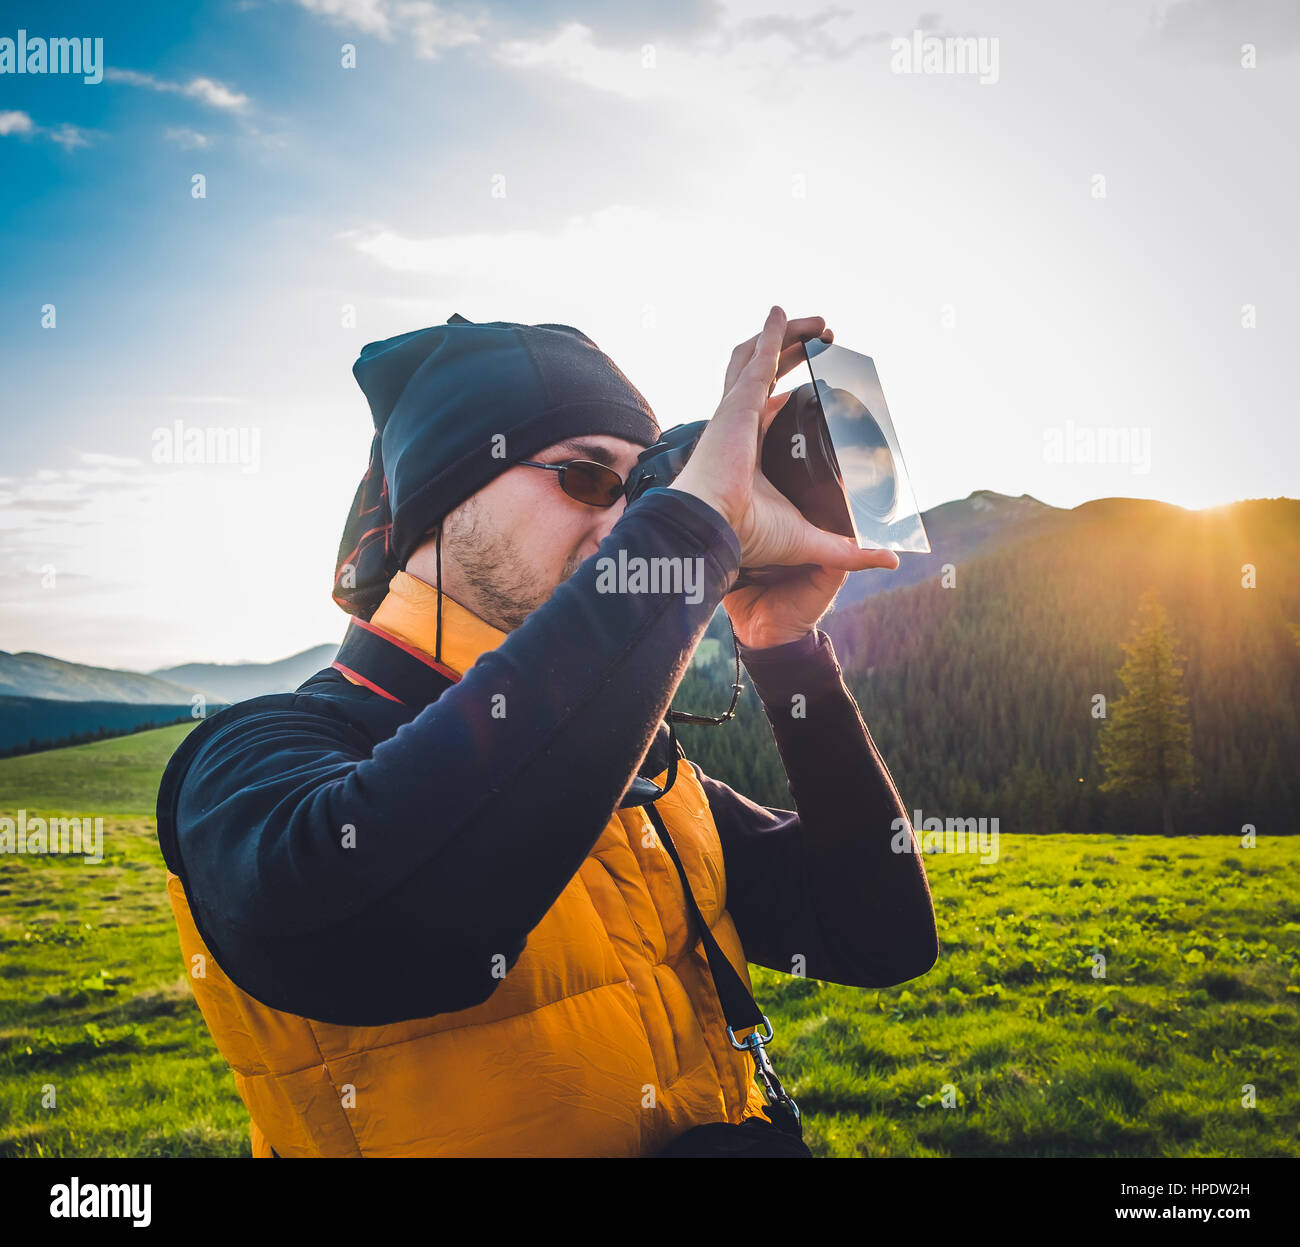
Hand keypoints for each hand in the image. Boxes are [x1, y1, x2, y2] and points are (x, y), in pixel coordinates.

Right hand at [672, 306, 898, 644]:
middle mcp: (739, 425)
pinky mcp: (737, 404)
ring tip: (818, 323)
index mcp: (750, 450)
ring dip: (786, 336)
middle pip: (763, 373)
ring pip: (756, 359)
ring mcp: (734, 411)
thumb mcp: (811, 540)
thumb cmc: (747, 536)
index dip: (789, 387)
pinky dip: (769, 334)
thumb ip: (847, 549)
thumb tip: (891, 560)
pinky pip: (754, 360)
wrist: (715, 529)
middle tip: (827, 340)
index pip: (768, 405)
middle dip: (794, 351)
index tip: (819, 382)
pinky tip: (781, 312)